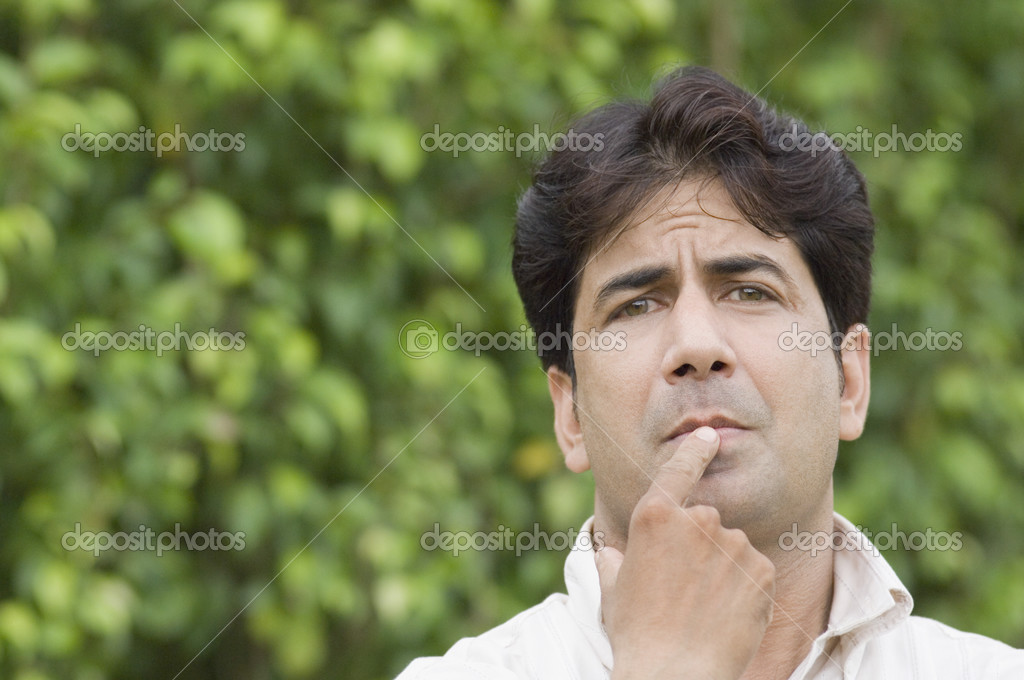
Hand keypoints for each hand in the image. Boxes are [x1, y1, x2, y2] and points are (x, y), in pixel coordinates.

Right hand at [596, 426, 775, 679]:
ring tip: (704, 608)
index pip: (679, 470)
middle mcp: (696, 520)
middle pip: (706, 521)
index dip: (695, 451)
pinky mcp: (760, 568)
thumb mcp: (613, 592)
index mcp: (655, 516)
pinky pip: (754, 570)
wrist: (676, 672)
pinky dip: (745, 588)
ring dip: (723, 569)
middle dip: (700, 547)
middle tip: (684, 588)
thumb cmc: (637, 633)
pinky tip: (727, 615)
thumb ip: (613, 563)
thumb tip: (609, 554)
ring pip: (732, 548)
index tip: (708, 436)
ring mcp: (732, 543)